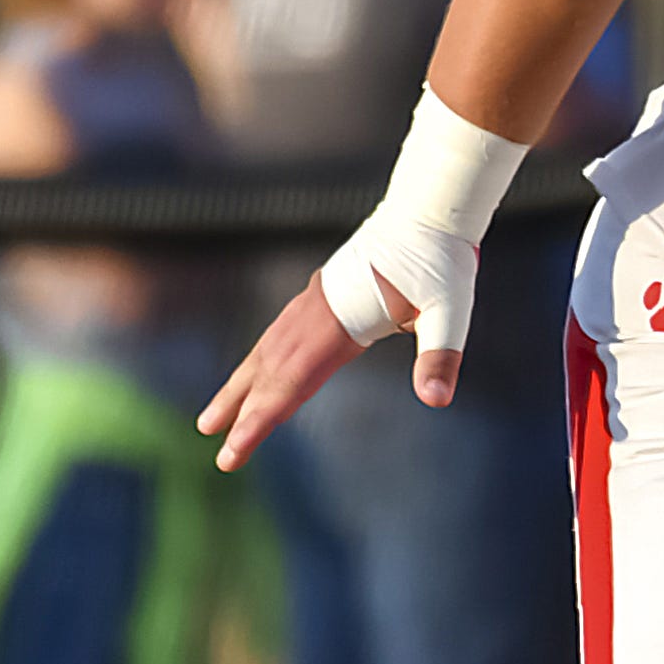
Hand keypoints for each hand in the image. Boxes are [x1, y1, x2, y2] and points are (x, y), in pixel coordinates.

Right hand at [198, 267, 455, 472]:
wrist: (427, 208)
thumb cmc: (441, 259)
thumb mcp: (451, 309)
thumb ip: (441, 354)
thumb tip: (437, 400)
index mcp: (343, 320)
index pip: (293, 381)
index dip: (260, 418)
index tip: (232, 449)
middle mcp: (317, 311)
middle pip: (270, 372)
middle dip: (240, 414)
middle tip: (218, 454)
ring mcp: (314, 299)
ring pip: (266, 351)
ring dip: (239, 388)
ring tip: (211, 419)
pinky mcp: (320, 291)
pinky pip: (278, 334)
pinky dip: (259, 361)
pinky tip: (253, 374)